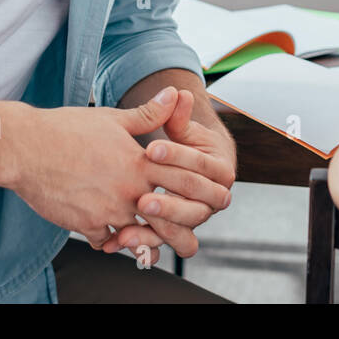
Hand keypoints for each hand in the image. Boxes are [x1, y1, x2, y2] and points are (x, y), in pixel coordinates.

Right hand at [10, 87, 231, 250]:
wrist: (26, 148)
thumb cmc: (68, 129)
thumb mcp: (113, 119)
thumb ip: (148, 115)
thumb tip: (175, 94)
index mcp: (140, 163)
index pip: (179, 180)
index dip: (190, 189)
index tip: (199, 196)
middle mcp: (129, 190)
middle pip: (165, 215)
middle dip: (176, 224)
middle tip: (185, 233)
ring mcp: (108, 210)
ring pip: (138, 233)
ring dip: (142, 235)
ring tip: (148, 239)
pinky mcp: (86, 225)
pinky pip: (106, 241)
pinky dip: (110, 239)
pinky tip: (111, 237)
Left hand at [104, 89, 236, 258]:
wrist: (187, 164)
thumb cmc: (184, 141)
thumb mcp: (181, 128)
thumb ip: (178, 116)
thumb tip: (178, 93)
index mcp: (221, 171)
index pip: (203, 166)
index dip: (178, 157)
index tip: (150, 149)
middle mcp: (214, 200)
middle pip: (197, 208)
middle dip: (169, 204)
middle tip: (143, 200)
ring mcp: (194, 219)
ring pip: (182, 234)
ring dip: (154, 233)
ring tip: (126, 231)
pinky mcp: (174, 232)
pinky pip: (161, 245)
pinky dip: (140, 246)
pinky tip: (116, 242)